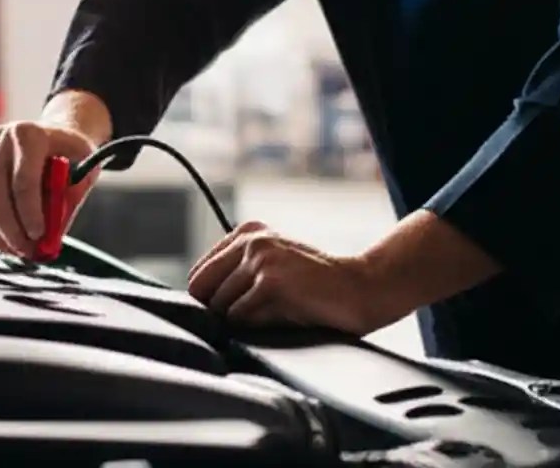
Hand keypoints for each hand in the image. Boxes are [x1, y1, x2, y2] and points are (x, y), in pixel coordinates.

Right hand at [0, 120, 101, 257]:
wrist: (59, 134)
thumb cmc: (74, 155)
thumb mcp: (84, 172)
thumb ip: (66, 203)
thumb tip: (49, 241)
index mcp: (31, 135)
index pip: (23, 181)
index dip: (29, 213)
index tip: (40, 237)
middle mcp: (3, 140)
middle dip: (9, 228)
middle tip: (27, 251)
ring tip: (19, 251)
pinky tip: (7, 244)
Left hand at [187, 221, 398, 335]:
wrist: (361, 287)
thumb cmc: (315, 286)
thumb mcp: (272, 266)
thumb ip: (237, 275)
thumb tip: (198, 305)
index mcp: (246, 232)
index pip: (200, 275)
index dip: (209, 300)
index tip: (228, 312)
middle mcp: (249, 239)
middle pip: (202, 290)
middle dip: (219, 311)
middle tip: (251, 318)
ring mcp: (260, 258)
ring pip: (221, 306)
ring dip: (243, 321)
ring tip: (275, 313)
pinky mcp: (271, 281)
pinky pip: (241, 318)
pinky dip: (257, 326)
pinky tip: (283, 317)